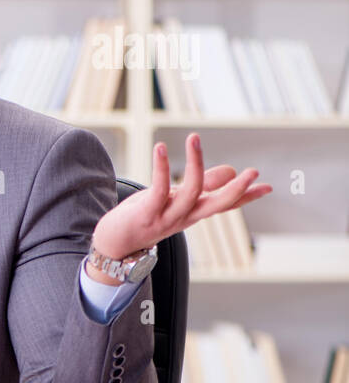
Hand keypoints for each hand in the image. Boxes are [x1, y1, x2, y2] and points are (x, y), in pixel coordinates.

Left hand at [87, 132, 272, 282]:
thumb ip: (202, 186)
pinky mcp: (146, 213)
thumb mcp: (175, 200)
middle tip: (253, 172)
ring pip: (190, 193)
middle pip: (217, 205)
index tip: (268, 187)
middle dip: (236, 190)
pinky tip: (161, 148)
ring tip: (195, 139)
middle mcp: (184, 217)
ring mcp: (166, 217)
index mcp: (194, 213)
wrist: (114, 244)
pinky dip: (161, 167)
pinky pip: (158, 189)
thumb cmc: (145, 217)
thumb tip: (229, 171)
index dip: (246, 196)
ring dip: (195, 165)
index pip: (225, 205)